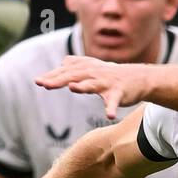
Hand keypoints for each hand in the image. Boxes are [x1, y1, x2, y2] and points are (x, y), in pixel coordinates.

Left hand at [35, 56, 149, 119]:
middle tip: (44, 84)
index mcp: (87, 69)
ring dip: (83, 86)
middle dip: (58, 80)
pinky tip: (109, 116)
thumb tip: (63, 61)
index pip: (66, 71)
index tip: (38, 81)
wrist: (139, 79)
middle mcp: (94, 73)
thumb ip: (78, 65)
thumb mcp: (94, 68)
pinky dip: (111, 108)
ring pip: (92, 84)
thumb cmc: (113, 75)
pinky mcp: (119, 93)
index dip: (52, 76)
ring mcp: (106, 83)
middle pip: (74, 76)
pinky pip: (114, 102)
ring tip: (72, 88)